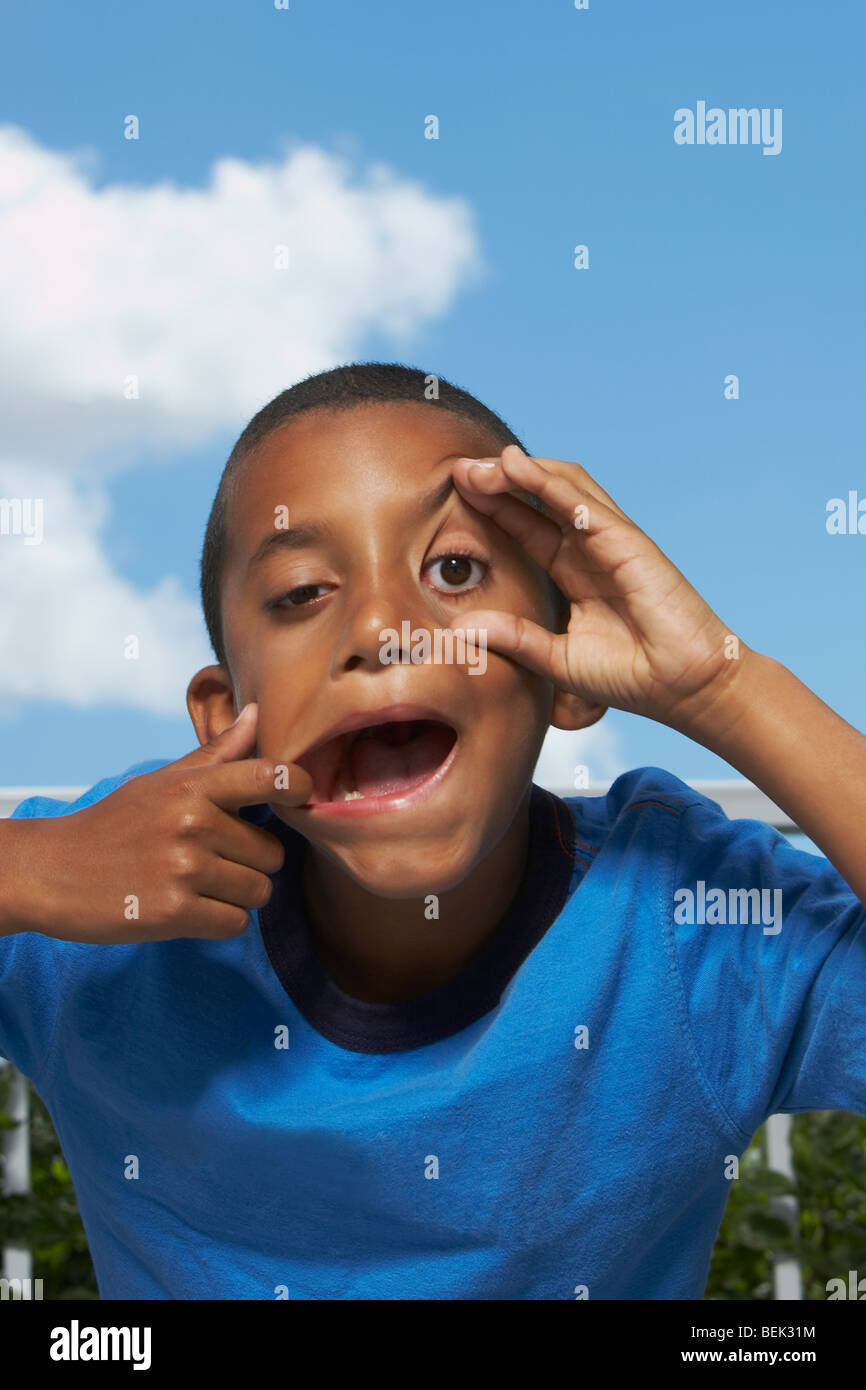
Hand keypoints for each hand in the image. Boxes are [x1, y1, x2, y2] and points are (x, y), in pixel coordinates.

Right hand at [11, 704, 311, 942]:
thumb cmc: (116, 823)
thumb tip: (258, 713)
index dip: (298, 788)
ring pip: (259, 892)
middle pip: (273, 854)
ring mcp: (184, 869)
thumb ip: (216, 754)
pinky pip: (235, 923)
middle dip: (251, 863)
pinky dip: (218, 922)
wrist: (52, 871)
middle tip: (211, 861)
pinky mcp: (173, 913)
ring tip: (197, 886)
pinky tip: (188, 908)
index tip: (298, 799)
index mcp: (193, 786)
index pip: (271, 777)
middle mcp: (193, 823)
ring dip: (236, 896)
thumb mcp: (162, 782)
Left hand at [449, 446, 745, 733]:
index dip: (492, 508)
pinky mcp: (628, 541)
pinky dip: (549, 482)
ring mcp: (610, 540)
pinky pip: (583, 503)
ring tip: (480, 465)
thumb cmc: (630, 677)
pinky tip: (517, 468)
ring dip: (519, 472)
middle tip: (458, 470)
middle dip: (498, 482)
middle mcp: (589, 549)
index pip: (525, 527)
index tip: (454, 495)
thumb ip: (514, 639)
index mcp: (572, 572)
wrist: (684, 687)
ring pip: (561, 488)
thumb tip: (460, 630)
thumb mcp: (556, 660)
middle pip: (538, 500)